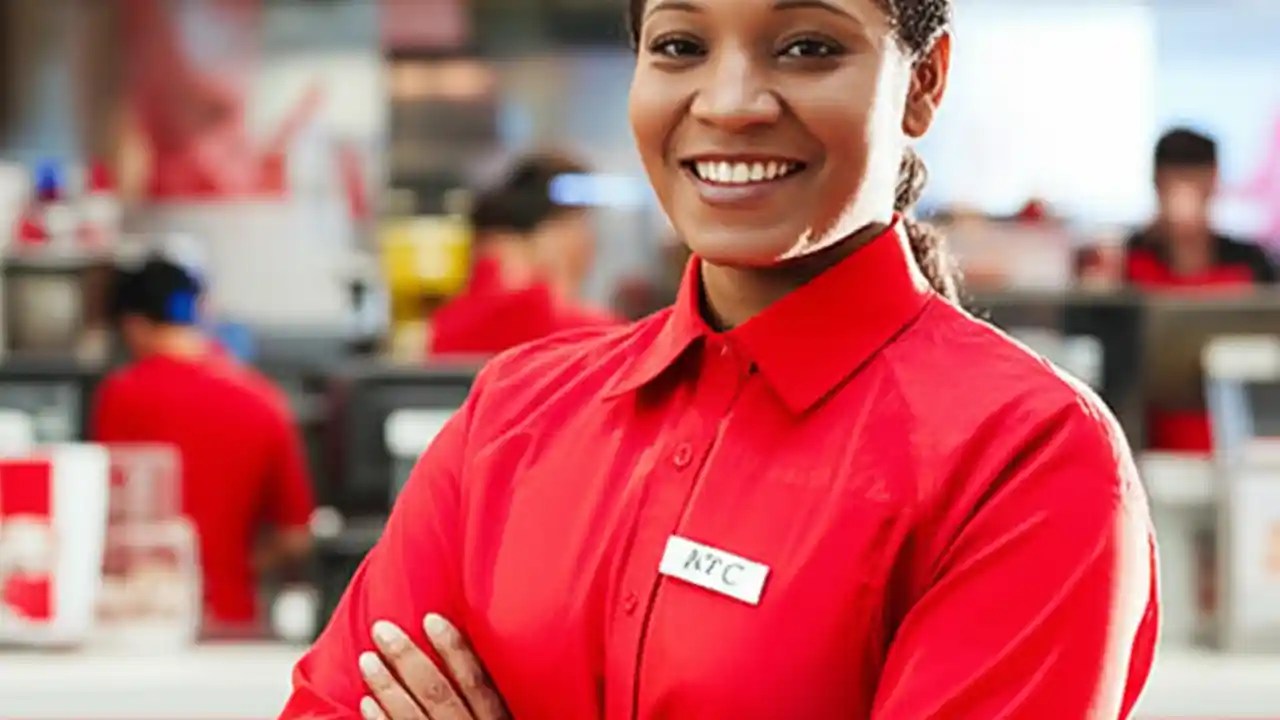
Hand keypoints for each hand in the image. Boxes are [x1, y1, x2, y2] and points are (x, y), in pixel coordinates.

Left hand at [358, 614, 509, 719]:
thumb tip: (485, 653)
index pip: (478, 682)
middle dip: (408, 660)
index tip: (431, 619)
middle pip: (438, 693)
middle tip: (382, 629)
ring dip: (387, 687)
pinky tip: (366, 702)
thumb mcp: (513, 716)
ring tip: (367, 659)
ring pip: (412, 716)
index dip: (455, 649)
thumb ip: (493, 698)